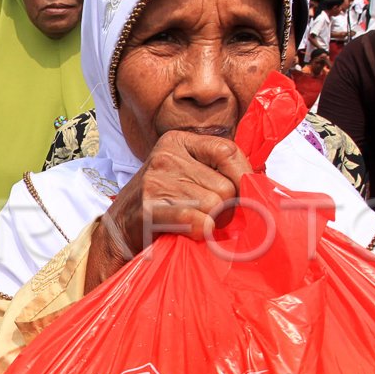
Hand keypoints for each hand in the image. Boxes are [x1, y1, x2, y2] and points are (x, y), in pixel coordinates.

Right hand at [86, 131, 250, 290]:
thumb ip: (216, 171)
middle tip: (211, 218)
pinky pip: (198, 221)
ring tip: (195, 224)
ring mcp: (155, 181)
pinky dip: (201, 232)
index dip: (244, 177)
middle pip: (225, 186)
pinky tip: (190, 232)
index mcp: (177, 141)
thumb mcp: (183, 173)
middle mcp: (165, 156)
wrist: (116, 230)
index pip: (228, 151)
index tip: (245, 196)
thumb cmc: (160, 203)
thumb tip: (258, 185)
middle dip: (226, 209)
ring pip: (215, 206)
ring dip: (212, 223)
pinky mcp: (150, 208)